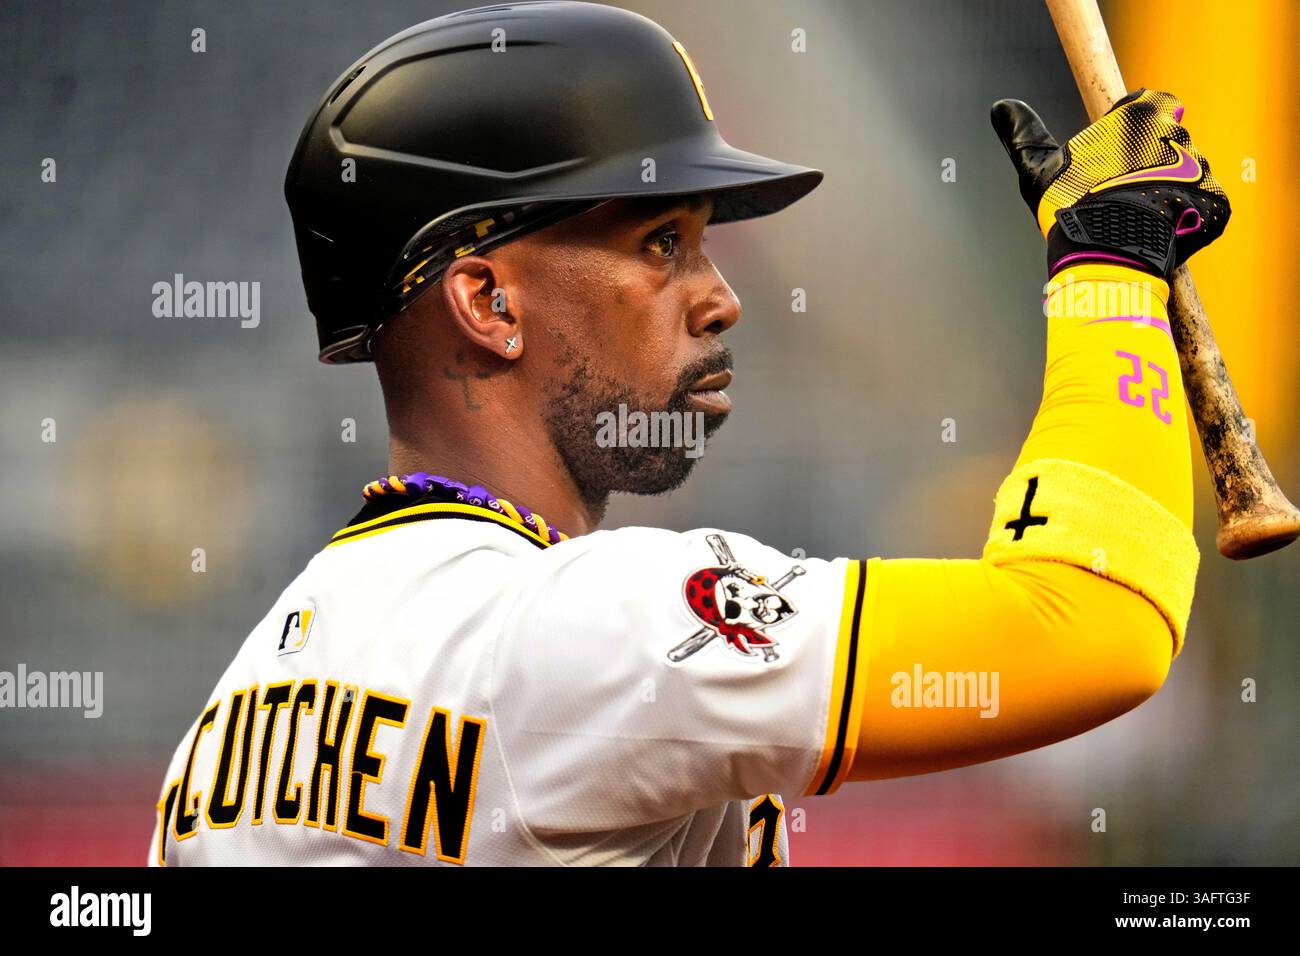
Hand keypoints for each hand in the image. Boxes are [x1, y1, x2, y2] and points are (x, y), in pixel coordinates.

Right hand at [991, 89, 1229, 279]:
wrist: (1107, 253)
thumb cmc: (1069, 206)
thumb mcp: (1038, 168)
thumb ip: (1024, 133)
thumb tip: (1000, 106)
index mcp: (1141, 116)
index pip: (1145, 106)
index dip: (1129, 129)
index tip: (1113, 155)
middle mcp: (1179, 135)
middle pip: (1166, 143)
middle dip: (1147, 165)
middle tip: (1118, 195)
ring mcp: (1202, 170)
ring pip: (1185, 176)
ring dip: (1167, 192)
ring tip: (1137, 220)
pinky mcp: (1216, 204)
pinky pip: (1202, 207)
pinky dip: (1184, 219)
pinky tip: (1157, 232)